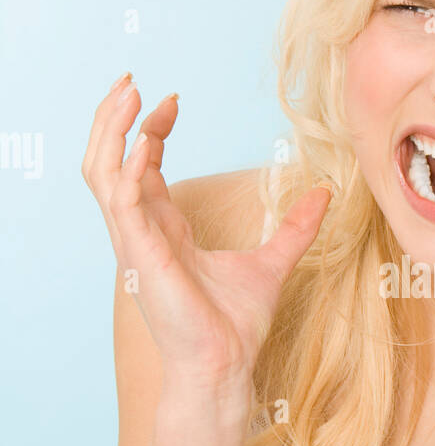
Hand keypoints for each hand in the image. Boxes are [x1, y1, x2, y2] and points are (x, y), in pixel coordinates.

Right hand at [81, 73, 331, 390]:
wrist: (225, 366)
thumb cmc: (235, 326)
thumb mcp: (272, 262)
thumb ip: (294, 228)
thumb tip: (323, 195)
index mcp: (163, 230)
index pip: (142, 166)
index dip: (152, 129)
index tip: (174, 100)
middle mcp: (141, 232)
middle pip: (108, 161)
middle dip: (113, 118)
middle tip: (129, 79)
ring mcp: (135, 244)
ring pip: (100, 174)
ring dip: (109, 131)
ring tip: (128, 92)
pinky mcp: (141, 257)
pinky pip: (121, 203)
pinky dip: (130, 168)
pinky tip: (148, 140)